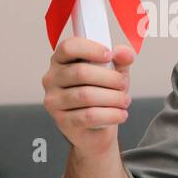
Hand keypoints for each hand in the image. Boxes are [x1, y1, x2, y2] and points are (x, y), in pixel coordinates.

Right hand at [42, 38, 135, 156]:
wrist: (96, 130)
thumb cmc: (101, 95)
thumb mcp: (113, 73)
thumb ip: (120, 60)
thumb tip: (126, 53)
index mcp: (61, 60)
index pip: (68, 47)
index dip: (90, 49)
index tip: (109, 55)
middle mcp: (52, 78)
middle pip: (81, 72)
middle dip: (110, 78)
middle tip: (123, 85)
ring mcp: (54, 101)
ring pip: (86, 95)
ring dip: (113, 98)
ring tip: (124, 100)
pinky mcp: (62, 121)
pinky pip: (88, 116)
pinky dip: (110, 115)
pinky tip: (120, 114)